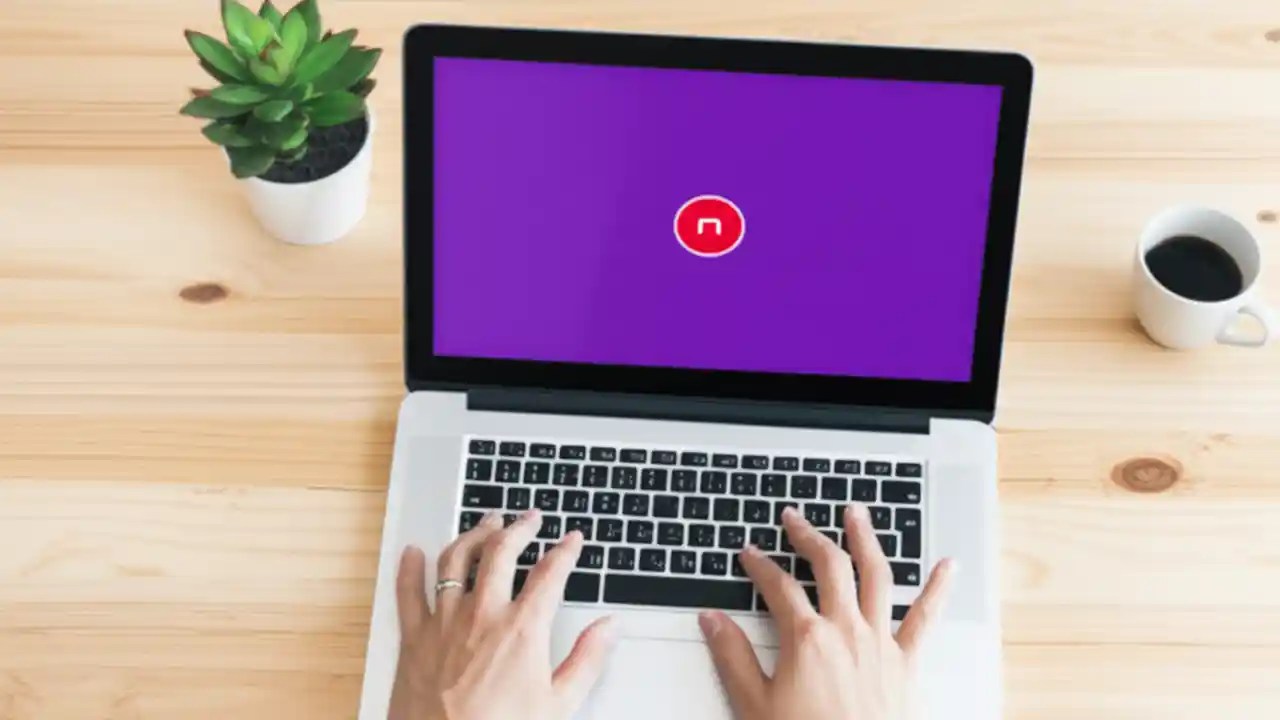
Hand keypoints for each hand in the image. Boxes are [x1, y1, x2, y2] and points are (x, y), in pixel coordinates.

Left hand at [389, 510, 617, 719]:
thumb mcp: (559, 705)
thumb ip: (587, 660)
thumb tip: (609, 629)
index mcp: (522, 630)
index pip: (550, 573)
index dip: (565, 550)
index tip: (572, 540)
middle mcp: (482, 616)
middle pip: (502, 552)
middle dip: (520, 528)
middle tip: (530, 518)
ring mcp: (444, 622)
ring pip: (456, 560)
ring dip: (474, 534)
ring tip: (487, 522)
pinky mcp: (414, 638)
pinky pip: (408, 592)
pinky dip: (409, 568)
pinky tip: (412, 553)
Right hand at [700, 504, 955, 719]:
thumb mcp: (755, 706)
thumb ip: (733, 658)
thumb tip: (712, 621)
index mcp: (807, 640)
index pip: (778, 586)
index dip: (759, 565)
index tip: (749, 554)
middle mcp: (847, 631)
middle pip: (828, 566)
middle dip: (808, 535)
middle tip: (794, 518)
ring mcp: (881, 643)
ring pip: (876, 575)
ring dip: (866, 538)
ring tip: (857, 513)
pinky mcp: (908, 663)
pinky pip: (926, 618)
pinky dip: (938, 588)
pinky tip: (947, 565)